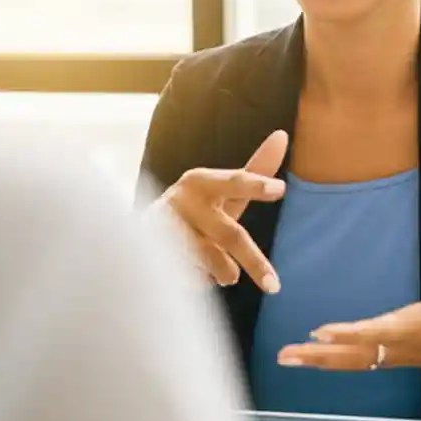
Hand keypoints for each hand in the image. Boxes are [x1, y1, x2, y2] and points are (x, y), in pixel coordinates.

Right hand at [153, 130, 287, 292]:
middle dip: (254, 262)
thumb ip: (253, 169)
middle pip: (230, 235)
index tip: (280, 189)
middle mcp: (182, 201)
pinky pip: (194, 279)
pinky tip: (189, 272)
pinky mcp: (152, 257)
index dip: (256, 185)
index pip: (235, 182)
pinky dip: (201, 281)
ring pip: (214, 262)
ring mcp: (165, 229)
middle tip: (275, 286)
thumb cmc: (197, 212)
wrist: (138, 236)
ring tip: (224, 273)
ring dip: (225, 273)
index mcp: (201, 181)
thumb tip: (283, 134)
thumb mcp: (223, 191)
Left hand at [277, 205, 420, 382]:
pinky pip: (359, 362)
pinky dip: (333, 360)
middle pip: (355, 355)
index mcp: (417, 324)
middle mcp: (400, 344)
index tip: (321, 332)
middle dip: (319, 356)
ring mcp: (395, 356)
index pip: (378, 331)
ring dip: (319, 361)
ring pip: (353, 363)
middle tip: (284, 355)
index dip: (350, 333)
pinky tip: (311, 356)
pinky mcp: (393, 359)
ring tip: (286, 357)